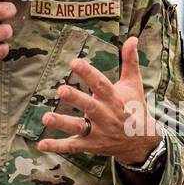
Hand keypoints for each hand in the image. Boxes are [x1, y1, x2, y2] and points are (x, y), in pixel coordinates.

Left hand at [37, 36, 160, 165]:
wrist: (142, 141)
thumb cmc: (134, 107)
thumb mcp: (134, 84)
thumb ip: (129, 61)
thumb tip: (133, 38)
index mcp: (114, 99)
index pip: (101, 85)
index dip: (89, 73)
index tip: (75, 62)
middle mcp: (106, 116)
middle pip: (90, 107)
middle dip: (76, 99)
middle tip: (61, 90)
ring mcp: (98, 132)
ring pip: (79, 128)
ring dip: (62, 123)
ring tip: (46, 118)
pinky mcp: (91, 145)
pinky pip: (73, 147)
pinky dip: (57, 146)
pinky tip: (41, 144)